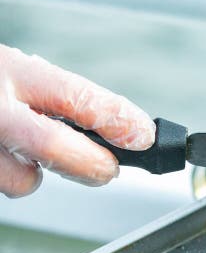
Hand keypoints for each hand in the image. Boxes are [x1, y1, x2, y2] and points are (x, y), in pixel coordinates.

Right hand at [0, 44, 154, 197]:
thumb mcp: (13, 74)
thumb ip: (57, 99)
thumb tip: (123, 130)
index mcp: (10, 72)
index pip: (75, 95)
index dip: (116, 118)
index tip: (144, 135)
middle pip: (51, 146)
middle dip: (91, 165)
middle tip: (107, 168)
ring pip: (22, 180)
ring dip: (31, 174)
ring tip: (15, 150)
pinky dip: (3, 175)